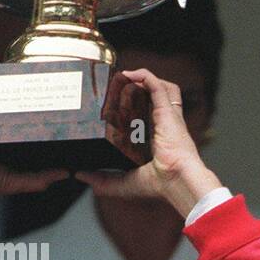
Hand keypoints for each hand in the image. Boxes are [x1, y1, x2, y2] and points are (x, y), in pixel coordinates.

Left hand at [75, 68, 221, 216]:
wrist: (178, 181)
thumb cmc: (162, 185)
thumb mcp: (125, 183)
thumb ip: (103, 180)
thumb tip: (81, 175)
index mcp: (161, 140)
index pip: (154, 116)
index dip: (140, 107)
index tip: (121, 103)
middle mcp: (167, 126)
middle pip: (159, 98)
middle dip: (141, 88)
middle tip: (120, 86)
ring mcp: (169, 117)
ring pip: (162, 87)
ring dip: (143, 78)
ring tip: (124, 77)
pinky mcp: (167, 111)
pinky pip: (157, 85)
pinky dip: (144, 76)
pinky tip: (128, 74)